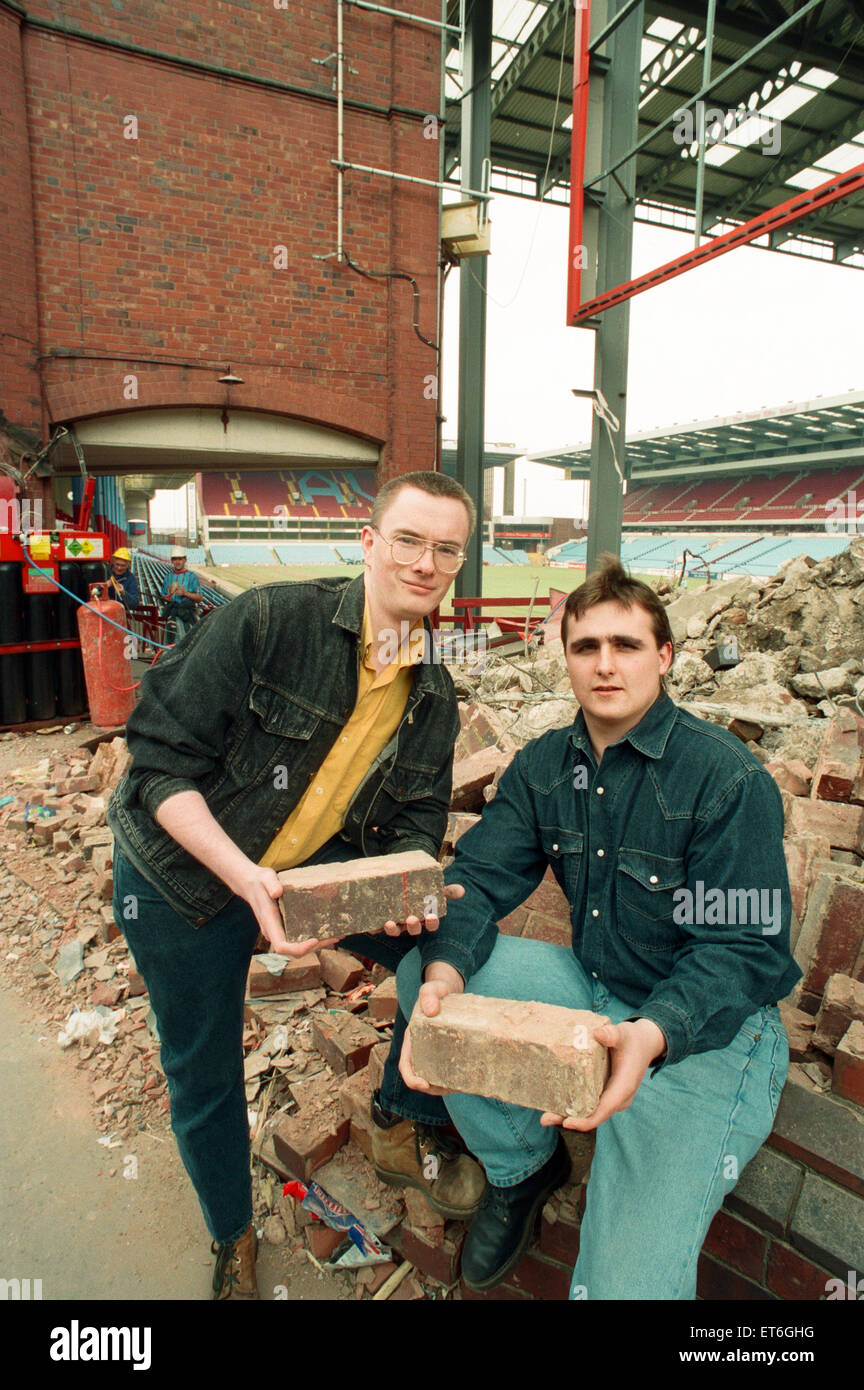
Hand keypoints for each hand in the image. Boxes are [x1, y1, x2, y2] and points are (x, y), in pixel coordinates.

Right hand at [229, 863, 336, 957]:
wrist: (252, 884)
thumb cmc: (260, 881)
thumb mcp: (266, 877)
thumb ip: (271, 884)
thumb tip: (278, 892)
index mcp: (269, 922)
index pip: (281, 946)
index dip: (298, 949)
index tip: (314, 940)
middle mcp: (274, 932)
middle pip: (294, 951)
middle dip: (315, 948)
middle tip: (335, 937)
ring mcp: (279, 932)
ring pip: (297, 948)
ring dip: (317, 946)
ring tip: (337, 936)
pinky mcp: (284, 928)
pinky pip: (298, 939)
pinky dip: (313, 938)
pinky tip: (328, 931)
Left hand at [383, 881, 464, 937]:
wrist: (401, 883)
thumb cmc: (422, 890)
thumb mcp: (435, 889)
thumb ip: (447, 890)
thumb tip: (462, 891)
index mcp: (425, 916)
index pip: (431, 923)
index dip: (431, 922)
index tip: (432, 917)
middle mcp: (411, 922)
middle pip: (413, 929)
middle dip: (413, 926)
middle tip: (412, 919)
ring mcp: (397, 922)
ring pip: (396, 930)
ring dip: (392, 929)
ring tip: (389, 923)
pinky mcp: (383, 920)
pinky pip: (378, 927)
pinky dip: (375, 928)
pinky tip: (371, 927)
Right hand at [398, 961, 463, 1094]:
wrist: (449, 990)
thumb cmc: (437, 990)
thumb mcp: (432, 989)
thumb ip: (429, 994)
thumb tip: (431, 1010)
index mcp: (412, 1039)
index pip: (405, 1065)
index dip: (411, 1078)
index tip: (423, 1084)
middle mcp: (421, 1049)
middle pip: (421, 1076)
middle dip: (432, 1089)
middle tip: (450, 1089)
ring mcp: (434, 1052)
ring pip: (435, 1077)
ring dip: (444, 1087)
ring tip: (461, 1086)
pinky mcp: (447, 1052)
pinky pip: (447, 1070)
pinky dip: (454, 1079)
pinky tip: (467, 1079)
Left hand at [539, 1018, 665, 1132]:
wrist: (643, 1044)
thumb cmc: (632, 1039)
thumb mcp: (624, 1034)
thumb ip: (613, 1033)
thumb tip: (599, 1033)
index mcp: (624, 1087)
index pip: (604, 1110)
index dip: (586, 1119)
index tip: (567, 1122)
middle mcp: (618, 1098)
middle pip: (593, 1115)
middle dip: (570, 1120)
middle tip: (545, 1120)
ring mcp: (612, 1098)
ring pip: (590, 1112)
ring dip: (568, 1115)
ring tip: (545, 1116)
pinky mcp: (605, 1094)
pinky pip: (589, 1105)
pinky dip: (574, 1106)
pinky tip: (555, 1104)